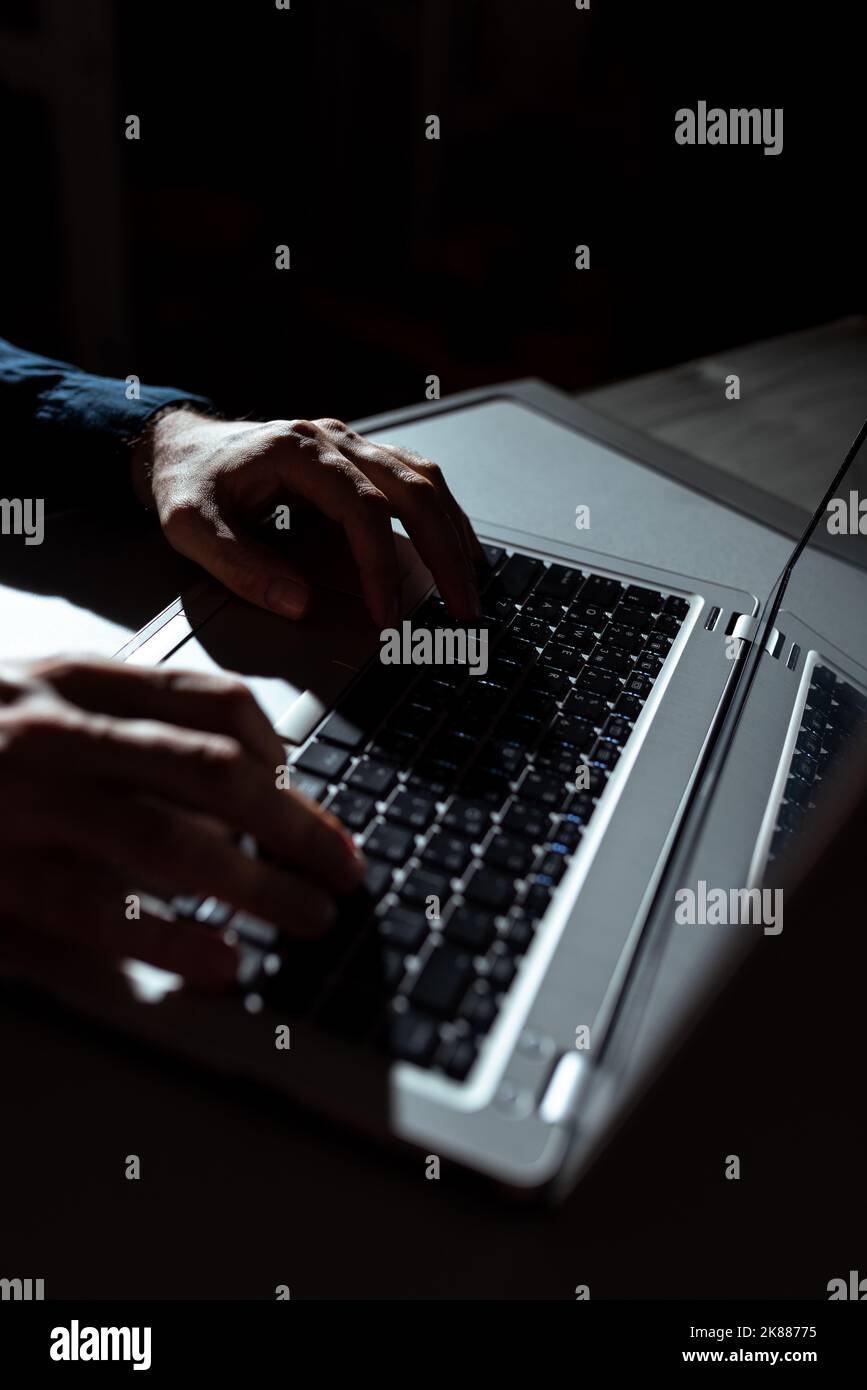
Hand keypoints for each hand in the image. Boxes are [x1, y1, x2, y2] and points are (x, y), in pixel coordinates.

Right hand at [0, 658, 364, 986]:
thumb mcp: (34, 696)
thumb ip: (124, 721)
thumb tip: (248, 761)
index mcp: (73, 679)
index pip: (208, 700)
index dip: (276, 748)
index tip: (303, 788)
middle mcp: (56, 732)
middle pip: (212, 774)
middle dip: (295, 826)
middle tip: (342, 866)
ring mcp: (21, 803)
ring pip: (166, 842)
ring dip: (254, 886)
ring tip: (307, 916)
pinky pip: (96, 913)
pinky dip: (167, 941)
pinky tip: (218, 963)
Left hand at [133, 409, 485, 626]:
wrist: (180, 446)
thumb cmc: (186, 483)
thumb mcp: (190, 527)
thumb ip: (239, 565)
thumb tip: (296, 603)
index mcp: (298, 451)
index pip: (362, 508)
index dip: (380, 565)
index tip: (388, 615)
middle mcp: (334, 440)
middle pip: (414, 489)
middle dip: (445, 553)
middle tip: (462, 610)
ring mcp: (351, 446)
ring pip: (426, 481)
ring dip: (456, 535)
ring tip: (472, 587)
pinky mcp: (359, 460)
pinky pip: (417, 483)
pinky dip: (445, 519)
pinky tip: (458, 551)